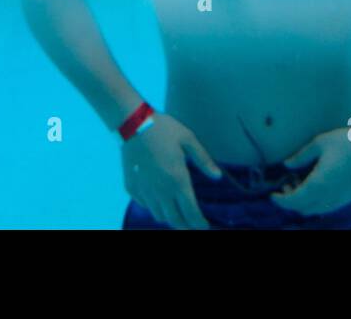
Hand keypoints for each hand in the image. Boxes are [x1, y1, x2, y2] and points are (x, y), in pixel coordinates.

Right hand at [121, 113, 222, 229]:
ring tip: (177, 212)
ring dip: (169, 217)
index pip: (190, 212)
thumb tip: (218, 177)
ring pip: (159, 215)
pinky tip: (158, 198)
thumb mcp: (188, 139)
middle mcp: (161, 190)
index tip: (204, 227)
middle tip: (192, 225)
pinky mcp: (131, 187)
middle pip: (175, 220)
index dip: (199, 223)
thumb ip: (204, 160)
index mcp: (178, 180)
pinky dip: (153, 206)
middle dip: (186, 226)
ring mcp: (144, 190)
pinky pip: (145, 205)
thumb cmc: (163, 129)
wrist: (132, 123)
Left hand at [269, 129, 350, 215]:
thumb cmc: (346, 140)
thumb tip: (286, 165)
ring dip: (307, 202)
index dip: (281, 201)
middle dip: (292, 201)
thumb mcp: (319, 143)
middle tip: (287, 185)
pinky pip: (330, 206)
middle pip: (304, 209)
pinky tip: (319, 186)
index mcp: (319, 184)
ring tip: (302, 184)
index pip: (294, 201)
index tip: (272, 195)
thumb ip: (300, 156)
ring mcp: (343, 199)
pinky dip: (320, 202)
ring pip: (318, 210)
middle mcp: (330, 196)